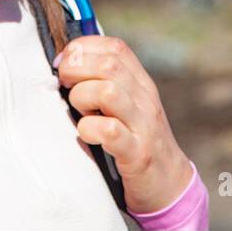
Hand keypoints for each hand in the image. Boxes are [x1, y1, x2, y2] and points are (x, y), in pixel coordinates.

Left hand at [56, 35, 193, 214]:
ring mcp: (143, 125)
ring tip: (80, 112)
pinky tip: (86, 133)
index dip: (83, 48)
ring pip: (107, 91)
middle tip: (65, 87)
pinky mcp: (137, 153)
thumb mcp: (126, 105)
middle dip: (76, 70)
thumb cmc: (136, 140)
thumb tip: (66, 64)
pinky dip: (90, 128)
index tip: (63, 64)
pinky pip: (110, 131)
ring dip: (82, 98)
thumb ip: (105, 82)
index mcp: (141, 83)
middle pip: (108, 64)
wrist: (168, 183)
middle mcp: (145, 98)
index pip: (115, 47)